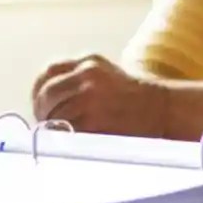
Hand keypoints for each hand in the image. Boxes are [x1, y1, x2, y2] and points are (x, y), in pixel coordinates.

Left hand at [31, 55, 168, 137]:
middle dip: (42, 112)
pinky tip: (71, 140)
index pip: (48, 73)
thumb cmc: (133, 98)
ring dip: (54, 127)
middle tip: (46, 125)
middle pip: (48, 94)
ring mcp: (90, 96)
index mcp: (88, 62)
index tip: (40, 105)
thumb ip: (77, 81)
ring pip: (56, 114)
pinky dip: (65, 137)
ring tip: (62, 134)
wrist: (163, 110)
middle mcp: (87, 74)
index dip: (39, 92)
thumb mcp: (105, 76)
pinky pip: (68, 129)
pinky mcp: (94, 119)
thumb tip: (45, 102)